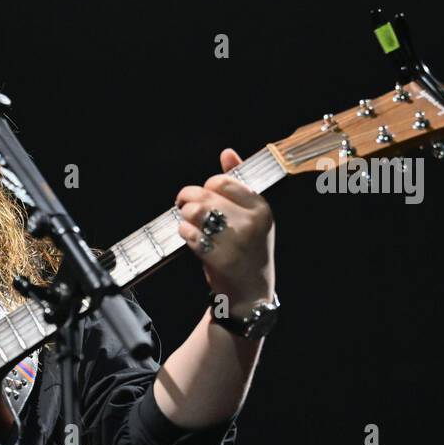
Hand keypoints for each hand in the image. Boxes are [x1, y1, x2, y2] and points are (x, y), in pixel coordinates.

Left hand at [174, 148, 276, 315]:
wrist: (251, 291)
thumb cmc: (247, 249)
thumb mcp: (251, 215)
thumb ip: (238, 184)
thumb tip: (227, 153)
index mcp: (260, 207)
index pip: (222, 181)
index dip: (205, 186)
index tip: (200, 195)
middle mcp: (251, 222)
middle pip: (204, 195)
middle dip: (187, 198)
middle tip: (182, 205)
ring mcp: (236, 241)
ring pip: (195, 212)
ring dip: (184, 216)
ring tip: (187, 222)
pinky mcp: (220, 258)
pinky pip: (190, 234)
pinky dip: (184, 234)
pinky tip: (189, 238)